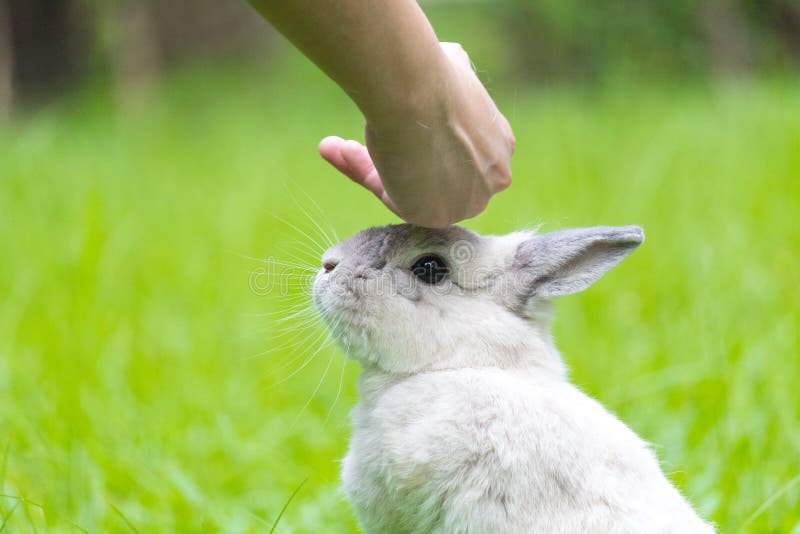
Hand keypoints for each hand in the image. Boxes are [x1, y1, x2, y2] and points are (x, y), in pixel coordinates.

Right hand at [319, 43, 514, 227]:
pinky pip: (396, 199)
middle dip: (396, 160)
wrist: (418, 95)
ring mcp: (468, 201)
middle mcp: (492, 177)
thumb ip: (450, 76)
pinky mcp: (437, 216)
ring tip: (339, 146)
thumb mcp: (452, 65)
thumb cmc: (432, 76)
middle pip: (436, 175)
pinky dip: (367, 176)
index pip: (457, 154)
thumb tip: (445, 59)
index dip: (418, 140)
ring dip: (374, 168)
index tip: (389, 126)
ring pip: (414, 188)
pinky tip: (342, 151)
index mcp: (499, 145)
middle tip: (352, 142)